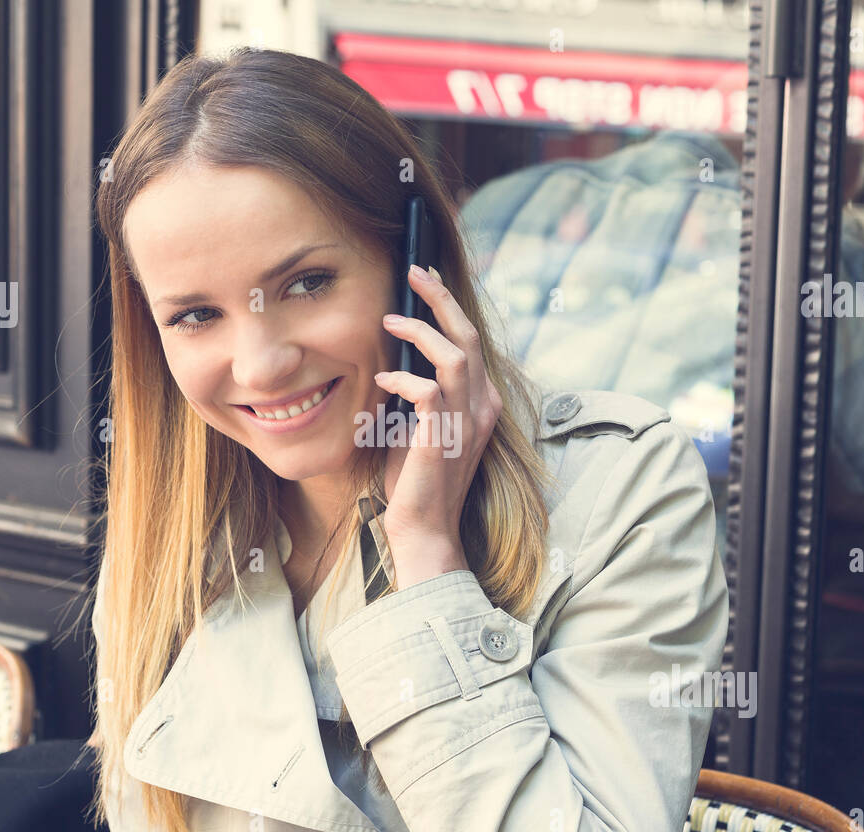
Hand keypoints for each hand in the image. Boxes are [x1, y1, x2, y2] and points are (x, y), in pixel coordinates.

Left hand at [374, 264, 501, 587]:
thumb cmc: (415, 481)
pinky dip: (403, 377)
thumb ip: (416, 394)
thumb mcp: (418, 427)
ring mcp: (466, 422)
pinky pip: (428, 390)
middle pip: (468, 336)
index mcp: (480, 403)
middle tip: (415, 270)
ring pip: (455, 354)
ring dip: (421, 330)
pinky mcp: (443, 436)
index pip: (470, 342)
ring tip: (390, 318)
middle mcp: (481, 407)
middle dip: (441, 298)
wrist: (424, 529)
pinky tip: (382, 377)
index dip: (448, 307)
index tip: (425, 282)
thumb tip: (392, 358)